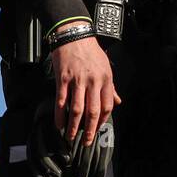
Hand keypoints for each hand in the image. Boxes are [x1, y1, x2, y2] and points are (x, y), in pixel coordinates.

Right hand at [50, 24, 119, 146]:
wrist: (74, 35)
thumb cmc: (90, 51)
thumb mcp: (106, 66)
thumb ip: (111, 87)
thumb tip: (117, 102)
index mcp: (106, 79)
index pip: (107, 106)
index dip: (103, 121)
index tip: (98, 129)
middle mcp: (93, 81)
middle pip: (93, 111)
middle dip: (90, 130)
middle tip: (86, 142)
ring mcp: (77, 80)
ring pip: (77, 109)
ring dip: (74, 127)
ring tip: (71, 137)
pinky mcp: (63, 79)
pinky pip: (62, 101)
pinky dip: (60, 115)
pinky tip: (59, 124)